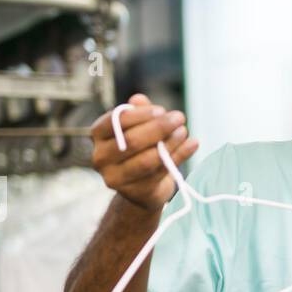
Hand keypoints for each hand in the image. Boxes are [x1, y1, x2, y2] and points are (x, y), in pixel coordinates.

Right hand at [90, 93, 199, 214]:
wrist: (142, 187)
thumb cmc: (139, 149)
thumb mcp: (138, 127)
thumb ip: (139, 112)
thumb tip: (138, 99)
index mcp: (98, 135)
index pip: (116, 121)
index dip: (140, 115)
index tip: (161, 110)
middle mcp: (101, 158)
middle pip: (132, 141)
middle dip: (159, 128)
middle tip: (179, 117)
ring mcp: (116, 178)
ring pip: (147, 160)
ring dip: (170, 143)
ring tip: (184, 131)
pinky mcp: (136, 192)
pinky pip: (161, 172)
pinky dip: (180, 156)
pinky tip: (193, 144)